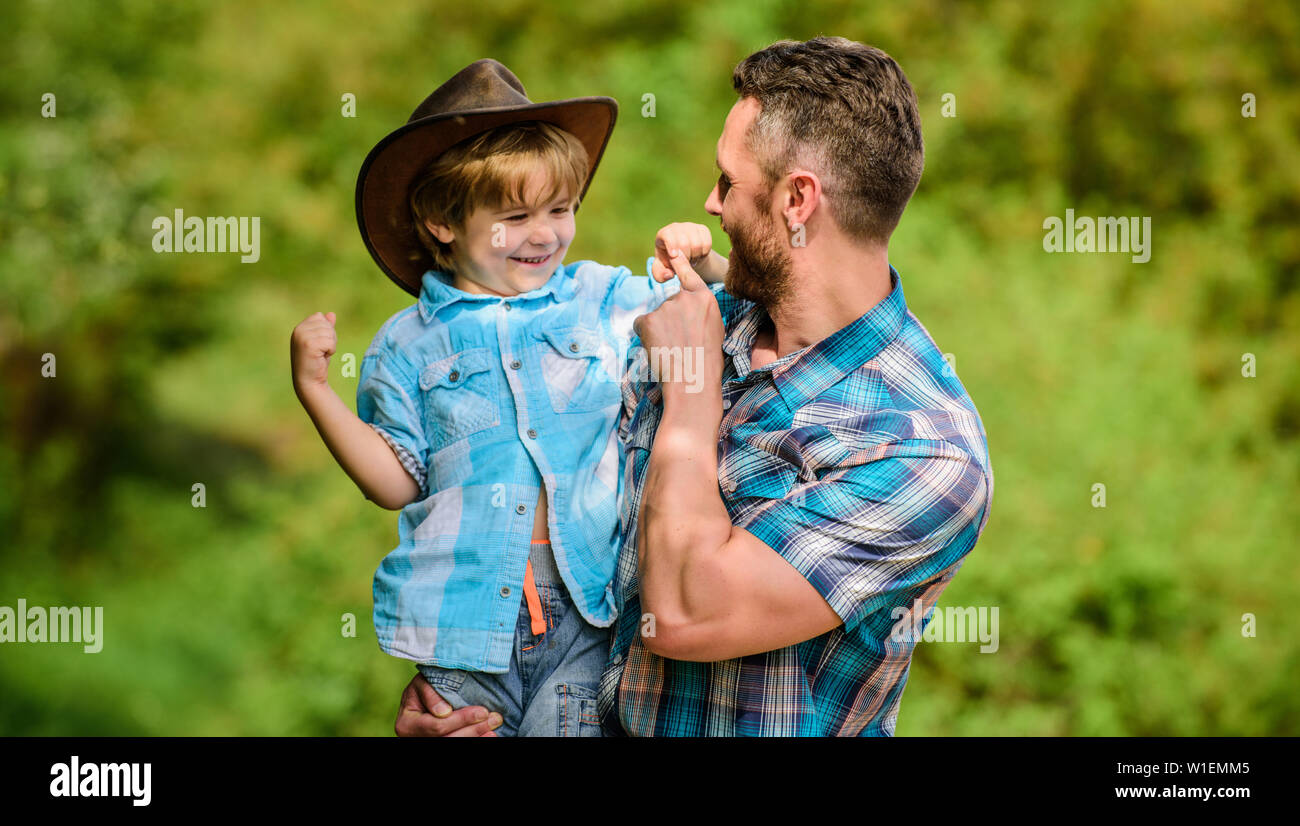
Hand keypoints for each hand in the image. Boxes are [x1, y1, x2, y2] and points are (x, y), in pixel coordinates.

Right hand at [290, 311, 336, 394]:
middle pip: (326, 324)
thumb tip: (332, 314)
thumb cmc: (316, 362)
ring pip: (329, 333)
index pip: (320, 317)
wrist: (309, 381)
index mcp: (299, 328)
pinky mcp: (309, 345)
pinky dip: (331, 350)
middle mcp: (298, 330)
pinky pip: (330, 342)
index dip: (326, 330)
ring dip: (330, 345)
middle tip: (321, 351)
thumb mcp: (322, 342)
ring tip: (321, 354)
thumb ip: (325, 327)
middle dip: (330, 337)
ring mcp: (302, 337)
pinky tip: (322, 357)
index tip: (320, 344)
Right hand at [393, 674, 502, 736]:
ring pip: (453, 743)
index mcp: (407, 724)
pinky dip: (475, 740)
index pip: (437, 726)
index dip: (461, 720)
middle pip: (448, 739)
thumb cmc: (423, 687)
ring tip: (494, 728)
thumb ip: (430, 694)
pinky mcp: (439, 741)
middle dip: (474, 729)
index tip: (483, 711)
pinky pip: (458, 744)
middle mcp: (415, 738)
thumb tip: (444, 712)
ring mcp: (427, 742)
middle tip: (495, 718)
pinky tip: (488, 736)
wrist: (421, 697)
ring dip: (476, 737)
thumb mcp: (421, 683)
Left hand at [632, 249, 724, 406]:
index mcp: (705, 298)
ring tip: (672, 349)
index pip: (689, 275)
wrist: (693, 380)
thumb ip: (698, 312)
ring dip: (659, 331)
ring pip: (655, 317)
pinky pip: (641, 325)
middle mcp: (685, 297)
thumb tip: (682, 310)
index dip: (679, 262)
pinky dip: (645, 337)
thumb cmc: (706, 361)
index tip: (672, 249)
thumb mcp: (713, 329)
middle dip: (670, 321)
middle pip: (669, 304)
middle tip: (681, 344)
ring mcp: (666, 307)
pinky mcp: (649, 319)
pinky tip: (659, 349)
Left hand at [653, 223, 714, 281]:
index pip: (667, 235)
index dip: (671, 245)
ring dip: (694, 257)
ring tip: (690, 261)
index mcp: (664, 234)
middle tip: (684, 264)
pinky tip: (698, 256)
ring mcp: (690, 226)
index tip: (674, 256)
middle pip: (684, 242)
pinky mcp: (702, 229)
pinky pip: (707, 243)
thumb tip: (669, 274)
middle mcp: (676, 227)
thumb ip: (660, 275)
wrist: (686, 256)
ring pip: (697, 244)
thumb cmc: (671, 263)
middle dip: (685, 258)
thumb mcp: (662, 271)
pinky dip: (703, 253)